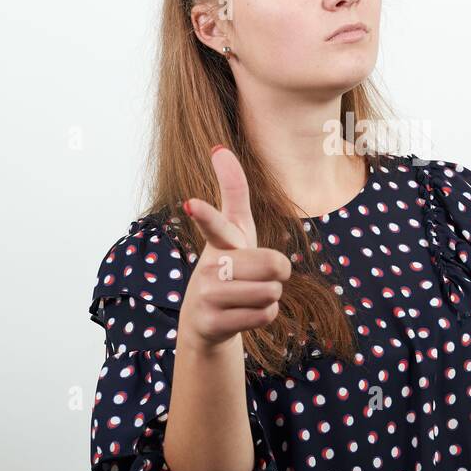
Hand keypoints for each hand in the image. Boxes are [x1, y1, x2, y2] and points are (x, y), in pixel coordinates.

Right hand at [178, 146, 292, 352]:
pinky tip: (243, 314)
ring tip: (248, 296)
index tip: (191, 203)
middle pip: (274, 264)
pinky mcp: (211, 322)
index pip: (215, 221)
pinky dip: (263, 315)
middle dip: (278, 273)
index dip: (206, 213)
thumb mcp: (235, 230)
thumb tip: (218, 147)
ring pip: (271, 292)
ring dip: (270, 297)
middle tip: (258, 277)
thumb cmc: (228, 266)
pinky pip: (265, 315)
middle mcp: (208, 265)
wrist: (205, 320)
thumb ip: (232, 190)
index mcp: (218, 241)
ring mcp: (206, 295)